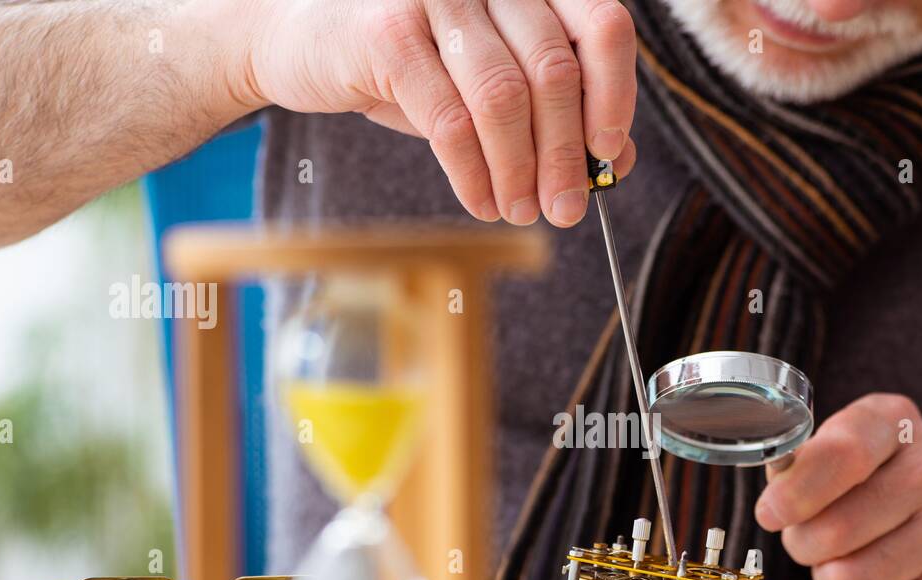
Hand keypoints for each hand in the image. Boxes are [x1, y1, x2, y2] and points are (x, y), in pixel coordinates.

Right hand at [239, 0, 637, 225]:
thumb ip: (555, 108)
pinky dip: (473, 173)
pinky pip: (450, 121)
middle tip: (565, 208)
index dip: (615, 95)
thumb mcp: (491, 81)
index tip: (607, 153)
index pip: (601, 26)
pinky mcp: (388, 33)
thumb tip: (618, 155)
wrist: (303, 43)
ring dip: (520, 171)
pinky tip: (480, 200)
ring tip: (519, 210)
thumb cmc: (410, 63)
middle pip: (554, 71)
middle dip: (565, 155)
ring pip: (505, 99)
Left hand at [754, 394, 921, 579]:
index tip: (772, 513)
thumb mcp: (830, 454)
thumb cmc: (866, 485)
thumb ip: (797, 469)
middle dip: (803, 544)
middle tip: (810, 539)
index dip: (795, 492)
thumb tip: (777, 501)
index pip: (844, 454)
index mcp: (895, 421)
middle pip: (837, 529)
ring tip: (839, 563)